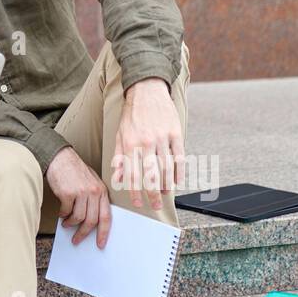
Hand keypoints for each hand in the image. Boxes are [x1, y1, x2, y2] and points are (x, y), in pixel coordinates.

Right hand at [46, 146, 111, 247]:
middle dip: (84, 233)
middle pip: (92, 220)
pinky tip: (61, 213)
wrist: (59, 157)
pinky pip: (66, 211)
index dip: (104, 233)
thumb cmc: (74, 169)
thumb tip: (92, 218)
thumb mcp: (91, 181)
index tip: (100, 243)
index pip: (106, 216)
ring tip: (67, 223)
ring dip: (71, 224)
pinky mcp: (68, 193)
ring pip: (79, 218)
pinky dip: (63, 215)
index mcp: (102, 190)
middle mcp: (94, 192)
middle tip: (77, 239)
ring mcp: (81, 192)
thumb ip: (95, 197)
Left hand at [111, 77, 184, 211]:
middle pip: (152, 175)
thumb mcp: (119, 134)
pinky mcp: (176, 133)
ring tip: (164, 194)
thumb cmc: (131, 115)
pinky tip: (176, 181)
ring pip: (167, 168)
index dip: (135, 192)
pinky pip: (180, 157)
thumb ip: (119, 157)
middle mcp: (146, 142)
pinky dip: (179, 172)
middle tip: (155, 206)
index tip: (138, 203)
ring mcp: (163, 137)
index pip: (132, 174)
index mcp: (130, 143)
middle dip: (153, 194)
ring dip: (166, 185)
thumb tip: (117, 178)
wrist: (147, 90)